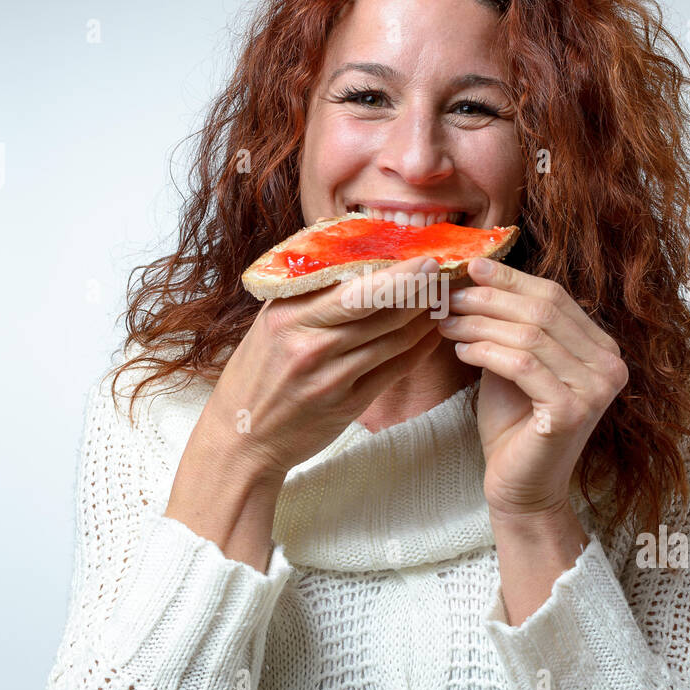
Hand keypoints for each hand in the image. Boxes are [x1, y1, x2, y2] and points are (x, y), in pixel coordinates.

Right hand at [204, 255, 443, 477]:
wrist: (243, 438)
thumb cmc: (258, 374)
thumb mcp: (271, 324)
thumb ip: (306, 292)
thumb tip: (345, 250)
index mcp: (289, 316)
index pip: (354, 287)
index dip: (397, 273)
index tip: (425, 258)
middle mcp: (310, 344)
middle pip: (380, 310)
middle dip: (420, 289)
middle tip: (447, 274)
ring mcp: (330, 377)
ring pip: (393, 338)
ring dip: (424, 318)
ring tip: (443, 300)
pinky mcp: (347, 405)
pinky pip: (394, 369)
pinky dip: (418, 349)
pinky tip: (432, 334)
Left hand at [437, 257, 628, 516]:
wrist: (520, 486)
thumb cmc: (514, 424)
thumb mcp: (514, 362)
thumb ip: (511, 325)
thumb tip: (480, 276)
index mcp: (602, 349)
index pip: (555, 296)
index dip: (511, 278)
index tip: (472, 267)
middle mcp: (610, 366)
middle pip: (543, 311)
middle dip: (490, 298)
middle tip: (449, 296)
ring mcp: (596, 390)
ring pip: (530, 335)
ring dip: (480, 323)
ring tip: (446, 322)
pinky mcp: (571, 412)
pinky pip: (522, 365)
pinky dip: (486, 351)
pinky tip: (460, 350)